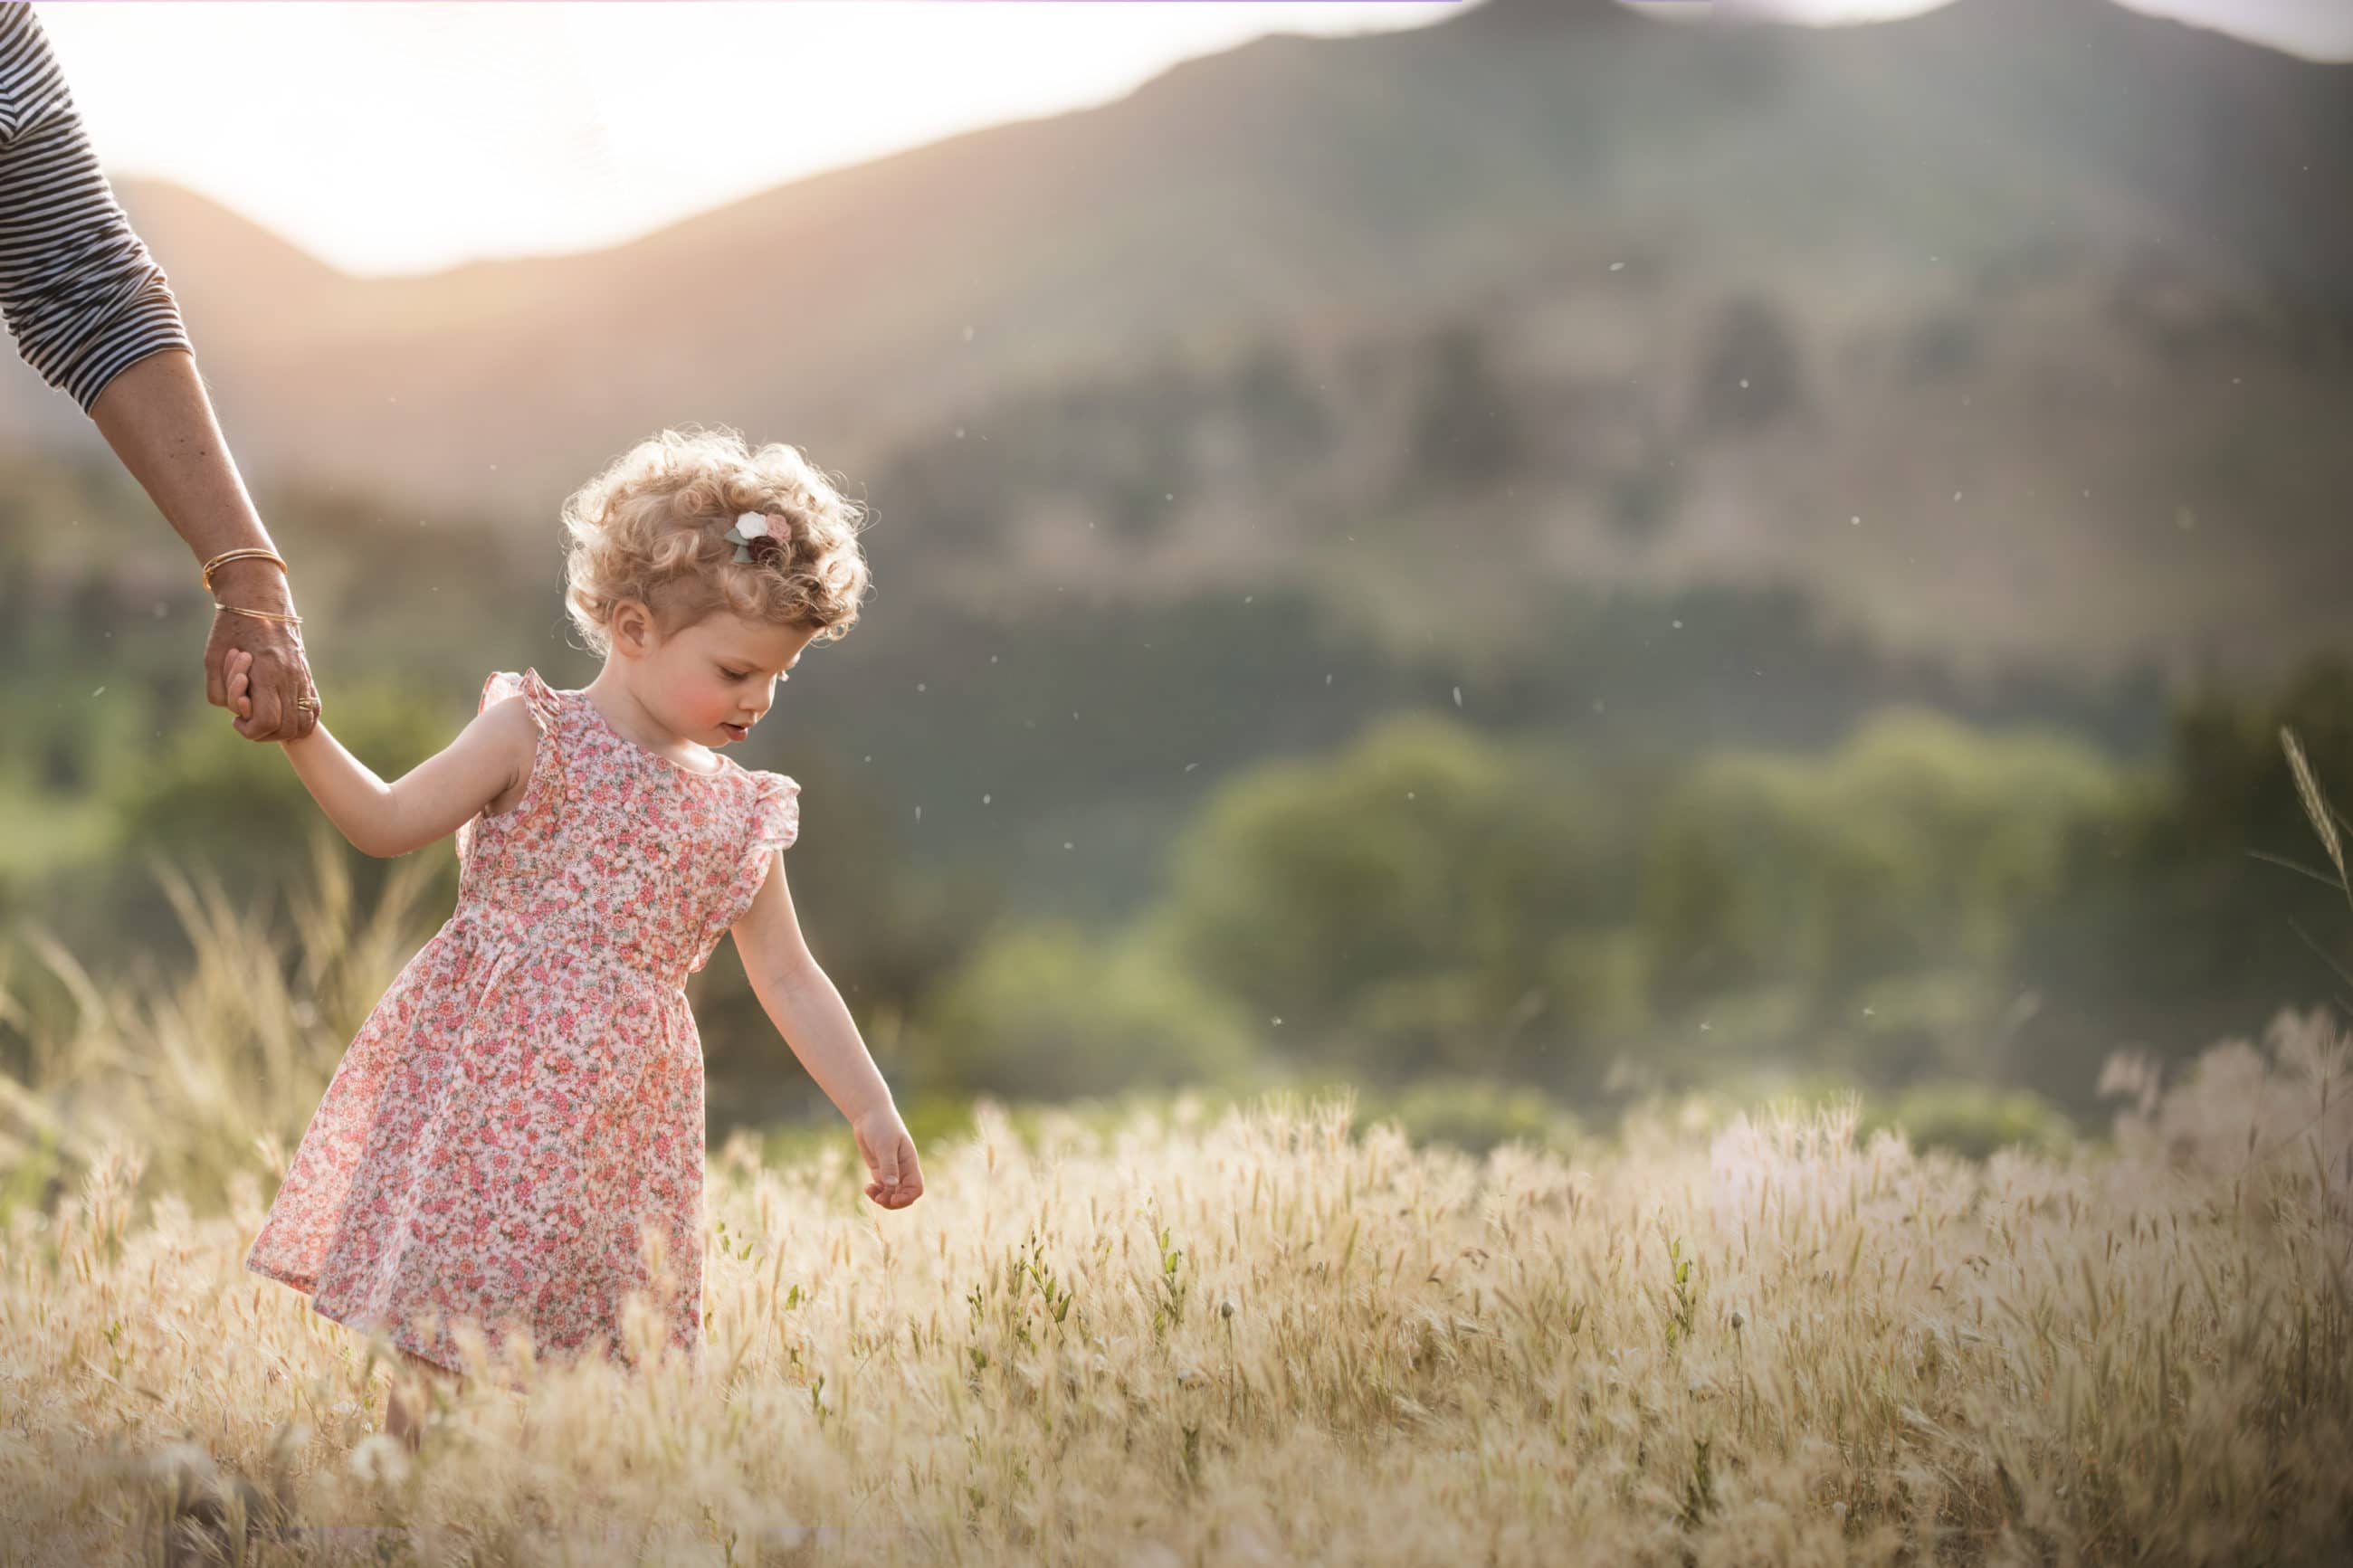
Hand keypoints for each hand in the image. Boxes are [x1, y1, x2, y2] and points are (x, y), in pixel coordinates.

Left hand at [207, 560, 319, 741]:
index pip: (266, 721)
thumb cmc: (230, 627)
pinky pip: (313, 709)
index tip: (236, 719)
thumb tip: (236, 711)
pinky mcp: (307, 675)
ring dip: (285, 730)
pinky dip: (300, 720)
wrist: (259, 599)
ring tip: (265, 718)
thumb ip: (217, 691)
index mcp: (266, 671)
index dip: (249, 730)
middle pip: (288, 728)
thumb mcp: (211, 658)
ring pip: (305, 723)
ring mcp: (303, 676)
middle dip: (265, 733)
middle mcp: (290, 676)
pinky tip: (281, 712)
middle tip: (248, 720)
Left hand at [852, 1105, 923, 1209]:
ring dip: (883, 1198)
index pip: (916, 1188)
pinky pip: (882, 1187)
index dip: (907, 1197)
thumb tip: (892, 1186)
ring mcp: (891, 1170)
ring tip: (870, 1191)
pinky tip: (867, 1187)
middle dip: (893, 1201)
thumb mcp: (885, 1145)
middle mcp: (903, 1169)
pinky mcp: (880, 1169)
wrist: (869, 1114)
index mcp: (909, 1163)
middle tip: (878, 1199)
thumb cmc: (881, 1125)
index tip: (892, 1198)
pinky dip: (876, 1191)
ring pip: (892, 1193)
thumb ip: (888, 1165)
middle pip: (905, 1194)